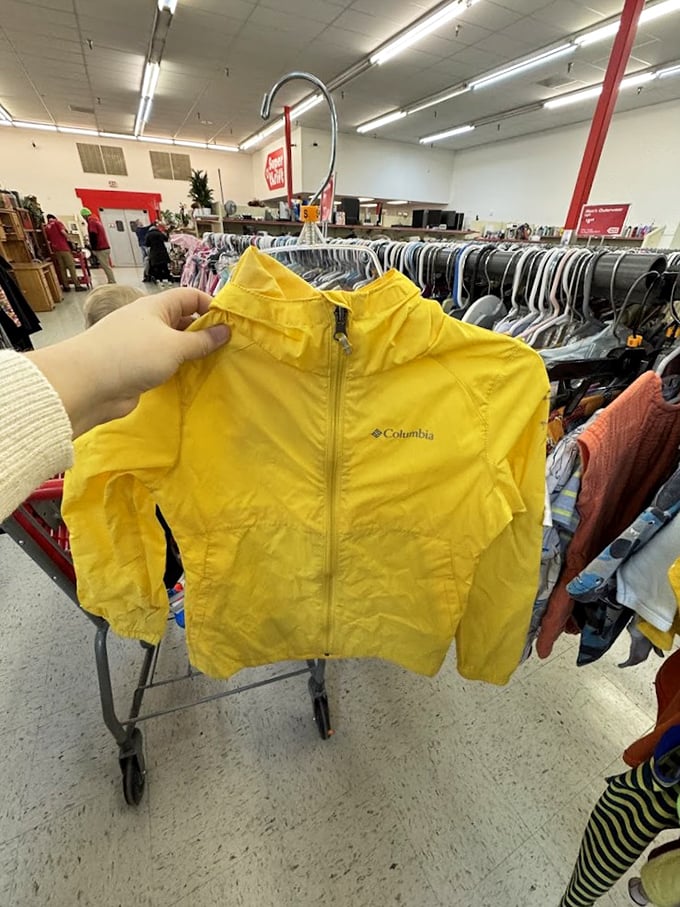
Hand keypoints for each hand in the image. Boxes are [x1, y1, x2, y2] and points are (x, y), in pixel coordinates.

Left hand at [28, 288, 229, 436]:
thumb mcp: (174, 346)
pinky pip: (165, 364)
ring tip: (217, 365)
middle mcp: (149, 322)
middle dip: (204, 332)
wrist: (88, 385)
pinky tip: (194, 379)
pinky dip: (179, 370)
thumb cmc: (132, 355)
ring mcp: (142, 346)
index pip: (189, 297)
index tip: (231, 323)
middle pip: (183, 320)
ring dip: (192, 354)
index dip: (210, 305)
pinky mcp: (137, 368)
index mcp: (156, 307)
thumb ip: (202, 341)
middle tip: (229, 348)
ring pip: (174, 345)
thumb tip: (226, 331)